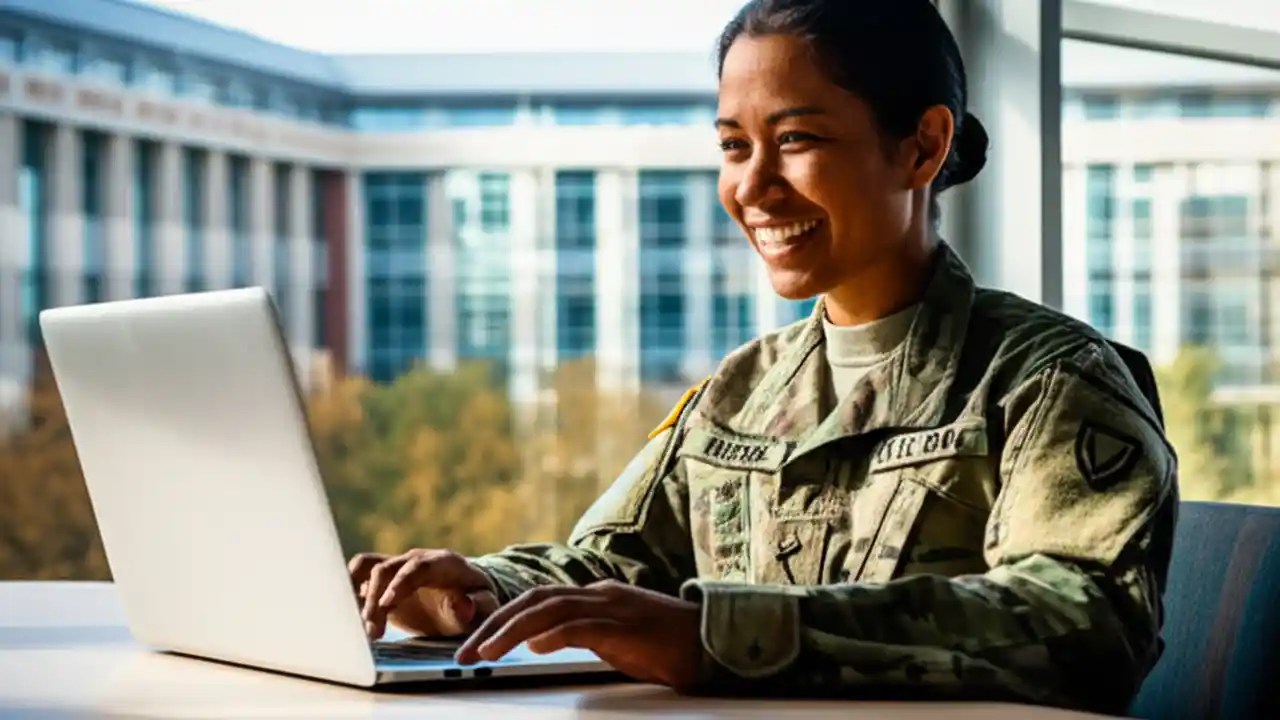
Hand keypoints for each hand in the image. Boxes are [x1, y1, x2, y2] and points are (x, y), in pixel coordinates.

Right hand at [347, 549, 498, 639]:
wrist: (467, 597)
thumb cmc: (478, 602)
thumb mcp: (486, 607)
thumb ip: (479, 606)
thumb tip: (463, 604)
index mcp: (443, 563)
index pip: (418, 566)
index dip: (400, 583)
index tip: (386, 604)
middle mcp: (416, 560)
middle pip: (387, 568)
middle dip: (375, 598)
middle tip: (372, 631)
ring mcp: (398, 567)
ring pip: (367, 567)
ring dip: (357, 593)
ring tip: (359, 624)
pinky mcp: (384, 580)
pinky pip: (359, 576)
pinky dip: (350, 592)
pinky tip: (349, 616)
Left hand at [455, 580, 706, 691]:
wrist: (711, 642)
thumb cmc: (665, 645)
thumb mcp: (612, 639)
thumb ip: (577, 634)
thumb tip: (538, 641)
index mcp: (593, 596)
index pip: (536, 600)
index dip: (501, 618)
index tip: (474, 643)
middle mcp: (598, 594)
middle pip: (534, 600)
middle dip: (493, 625)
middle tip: (464, 654)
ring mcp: (613, 607)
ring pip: (550, 610)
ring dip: (511, 632)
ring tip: (484, 654)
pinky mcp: (627, 627)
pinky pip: (584, 627)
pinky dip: (555, 635)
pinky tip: (534, 647)